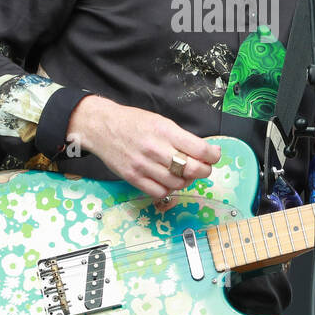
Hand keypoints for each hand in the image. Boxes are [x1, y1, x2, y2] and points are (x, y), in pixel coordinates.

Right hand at [65, 96, 221, 199]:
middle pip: (192, 170)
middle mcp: (155, 149)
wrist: (101, 127)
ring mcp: (143, 166)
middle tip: (204, 167)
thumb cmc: (132, 122)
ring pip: (178, 184)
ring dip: (186, 181)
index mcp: (165, 131)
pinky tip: (168, 181)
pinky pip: (159, 192)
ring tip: (184, 174)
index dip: (213, 155)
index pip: (200, 150)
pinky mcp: (133, 178)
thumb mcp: (160, 121)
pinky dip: (168, 190)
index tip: (214, 155)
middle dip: (204, 171)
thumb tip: (205, 151)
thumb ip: (181, 137)